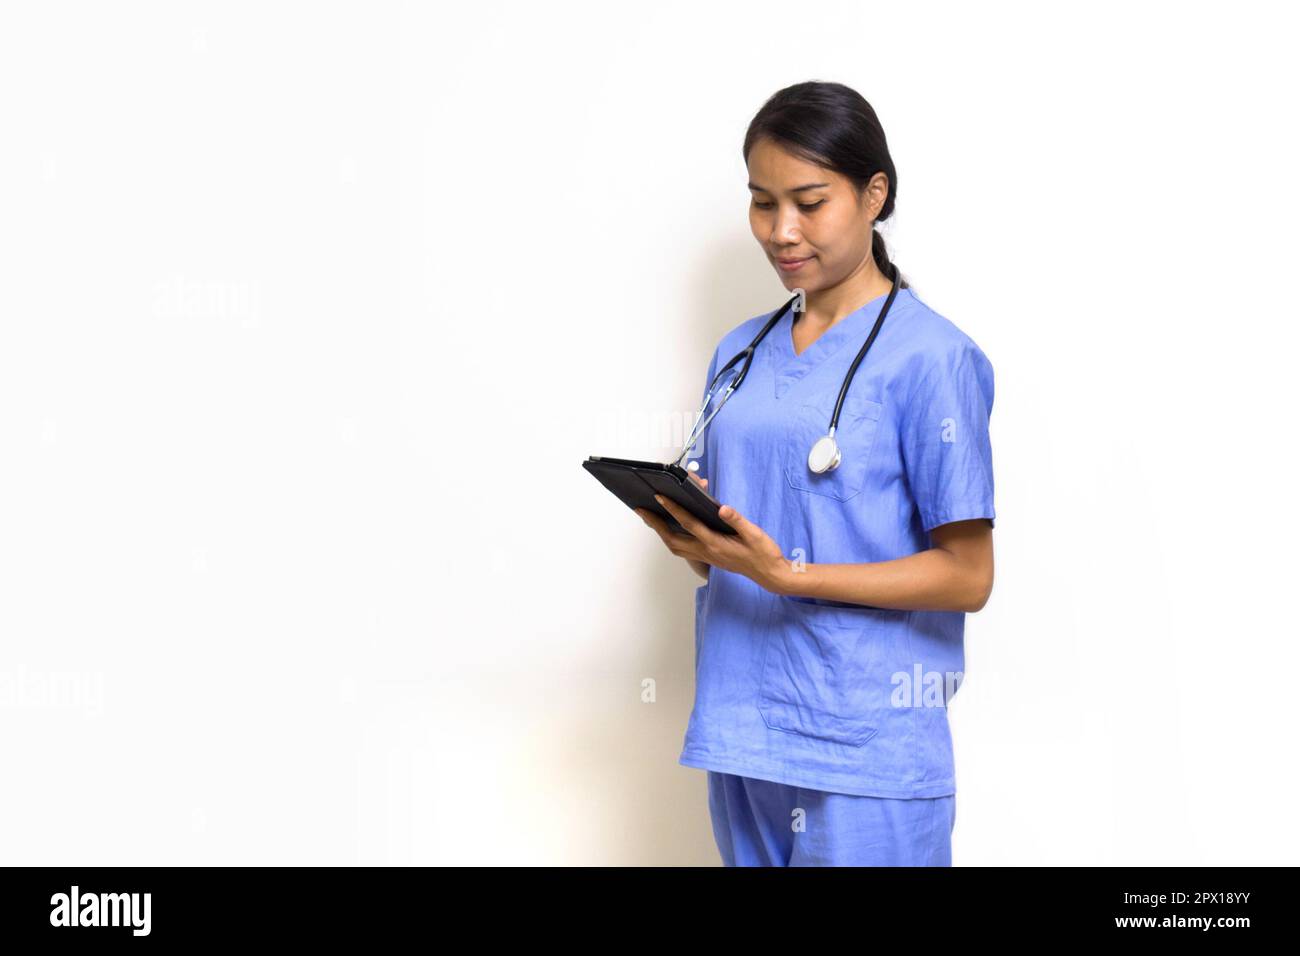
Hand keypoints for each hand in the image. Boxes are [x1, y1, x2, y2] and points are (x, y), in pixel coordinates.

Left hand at [635, 476, 788, 593]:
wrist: (770, 574)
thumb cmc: (764, 553)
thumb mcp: (755, 534)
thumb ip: (738, 521)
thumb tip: (722, 508)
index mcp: (716, 544)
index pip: (689, 524)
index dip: (673, 509)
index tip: (660, 497)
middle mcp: (707, 552)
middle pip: (673, 539)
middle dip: (655, 525)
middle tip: (642, 510)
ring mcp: (707, 557)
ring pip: (676, 546)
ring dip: (661, 533)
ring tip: (651, 518)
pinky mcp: (709, 558)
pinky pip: (684, 549)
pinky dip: (673, 538)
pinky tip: (671, 529)